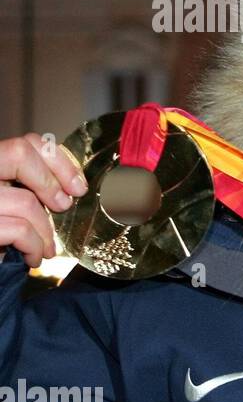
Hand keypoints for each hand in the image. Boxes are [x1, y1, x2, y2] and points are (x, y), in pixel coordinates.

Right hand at [0, 134, 87, 269]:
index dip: (57, 161)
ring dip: (46, 230)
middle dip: (52, 181)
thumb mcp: (11, 203)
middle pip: (19, 152)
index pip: (25, 143)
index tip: (76, 186)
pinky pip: (19, 230)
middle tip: (65, 206)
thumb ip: (29, 187)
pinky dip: (35, 247)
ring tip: (48, 247)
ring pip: (26, 201)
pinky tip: (34, 258)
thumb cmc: (1, 236)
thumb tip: (71, 185)